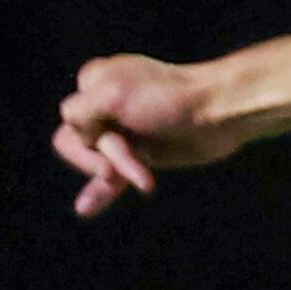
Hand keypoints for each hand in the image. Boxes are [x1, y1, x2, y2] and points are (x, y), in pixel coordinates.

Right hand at [54, 56, 241, 217]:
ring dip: (111, 176)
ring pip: (97, 163)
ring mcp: (123, 131)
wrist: (220, 113)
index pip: (70, 117)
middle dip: (104, 154)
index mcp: (94, 81)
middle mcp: (105, 106)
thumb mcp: (113, 94)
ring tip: (144, 180)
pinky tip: (85, 208)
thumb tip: (78, 136)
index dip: (91, 134)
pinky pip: (111, 177)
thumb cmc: (169, 99)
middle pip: (77, 141)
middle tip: (132, 159)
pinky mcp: (142, 155)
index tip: (116, 134)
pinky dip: (99, 191)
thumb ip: (80, 111)